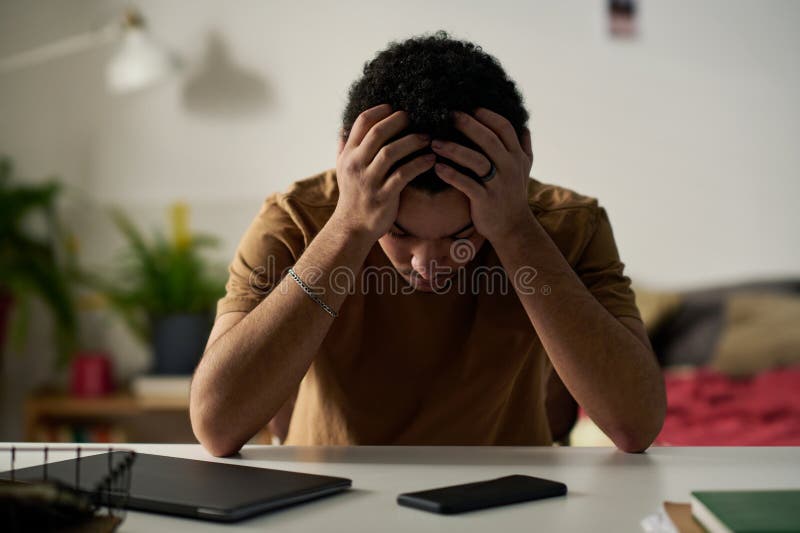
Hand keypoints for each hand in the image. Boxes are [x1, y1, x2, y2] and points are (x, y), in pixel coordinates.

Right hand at [331, 104, 434, 241]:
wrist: (352, 227)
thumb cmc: (352, 195)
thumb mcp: (341, 170)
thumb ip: (344, 148)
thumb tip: (344, 127)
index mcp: (348, 155)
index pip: (361, 122)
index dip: (380, 111)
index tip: (394, 107)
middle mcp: (356, 165)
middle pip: (377, 133)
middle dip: (399, 121)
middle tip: (415, 117)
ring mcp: (369, 181)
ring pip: (391, 152)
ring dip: (412, 141)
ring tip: (428, 138)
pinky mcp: (383, 196)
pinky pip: (403, 175)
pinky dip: (419, 164)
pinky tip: (431, 160)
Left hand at [431, 108, 534, 243]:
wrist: (513, 227)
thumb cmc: (513, 195)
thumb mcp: (525, 169)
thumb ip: (525, 147)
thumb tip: (525, 126)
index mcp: (517, 156)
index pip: (504, 127)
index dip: (486, 115)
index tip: (469, 107)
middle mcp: (510, 167)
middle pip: (489, 139)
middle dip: (468, 125)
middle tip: (448, 115)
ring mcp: (498, 184)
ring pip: (476, 160)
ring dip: (454, 149)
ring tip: (434, 142)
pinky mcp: (485, 200)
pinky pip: (467, 184)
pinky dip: (451, 175)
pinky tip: (437, 167)